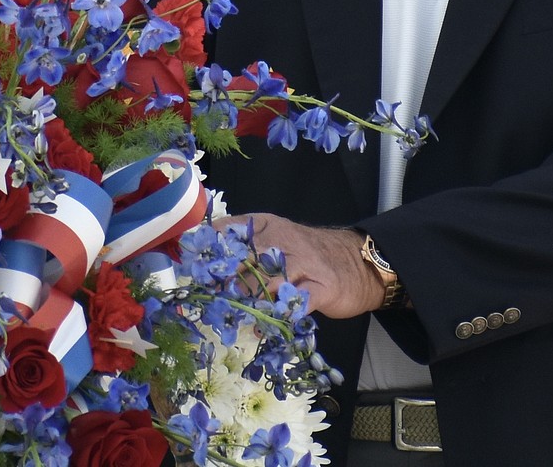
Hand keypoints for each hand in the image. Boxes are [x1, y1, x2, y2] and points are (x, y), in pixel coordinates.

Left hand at [218, 213, 385, 318]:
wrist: (360, 262)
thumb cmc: (308, 254)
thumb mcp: (276, 237)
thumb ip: (244, 245)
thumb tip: (202, 256)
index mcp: (269, 225)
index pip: (232, 230)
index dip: (209, 248)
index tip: (191, 264)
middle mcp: (284, 241)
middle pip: (245, 257)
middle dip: (221, 277)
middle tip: (204, 294)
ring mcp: (303, 266)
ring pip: (267, 281)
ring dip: (244, 298)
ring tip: (227, 312)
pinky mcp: (321, 290)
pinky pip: (294, 304)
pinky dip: (275, 317)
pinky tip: (260, 327)